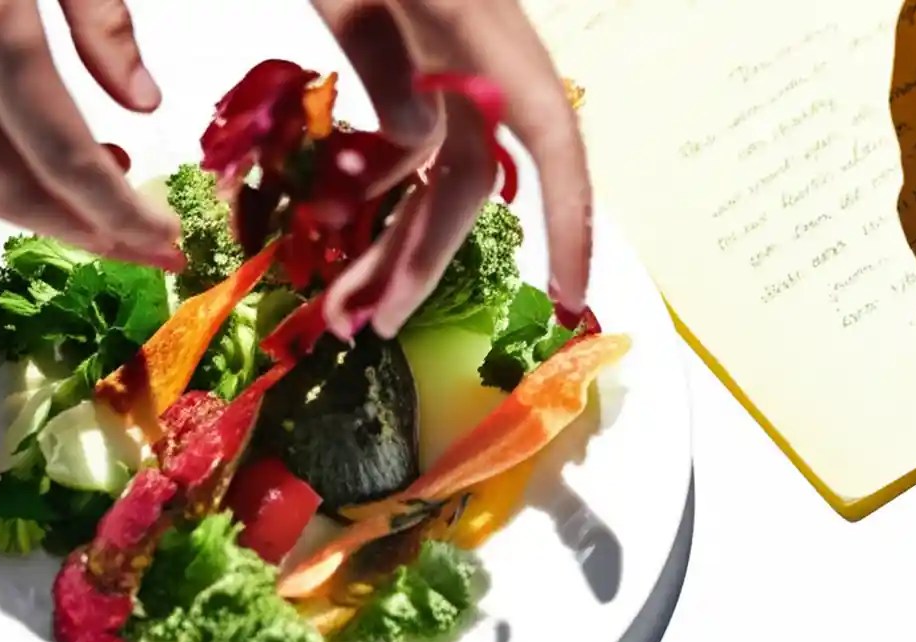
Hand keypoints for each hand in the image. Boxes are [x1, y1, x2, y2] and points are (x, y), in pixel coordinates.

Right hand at [0, 0, 182, 268]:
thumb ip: (104, 25)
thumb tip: (142, 104)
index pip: (70, 162)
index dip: (124, 218)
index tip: (167, 243)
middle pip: (10, 190)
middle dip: (83, 232)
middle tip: (139, 245)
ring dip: (29, 211)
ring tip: (92, 205)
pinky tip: (14, 167)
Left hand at [312, 0, 591, 337]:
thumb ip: (383, 55)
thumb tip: (419, 136)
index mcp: (481, 40)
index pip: (549, 141)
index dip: (570, 221)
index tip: (572, 293)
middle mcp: (472, 64)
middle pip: (468, 183)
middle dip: (424, 261)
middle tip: (374, 326)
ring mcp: (438, 65)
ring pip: (433, 174)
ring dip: (396, 238)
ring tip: (350, 303)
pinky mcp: (402, 58)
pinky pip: (404, 141)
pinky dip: (379, 186)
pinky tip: (343, 221)